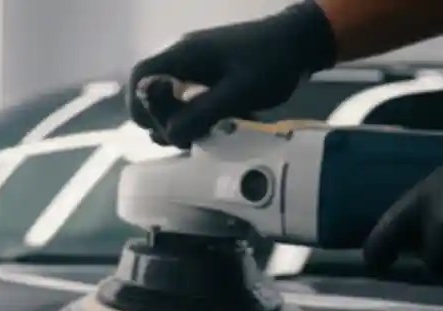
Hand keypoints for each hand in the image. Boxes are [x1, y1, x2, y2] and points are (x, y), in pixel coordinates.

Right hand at [127, 1, 335, 148]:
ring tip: (205, 135)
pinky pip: (188, 99)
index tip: (161, 129)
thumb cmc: (271, 63)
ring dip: (179, 122)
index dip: (141, 107)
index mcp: (183, 56)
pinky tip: (216, 126)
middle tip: (189, 137)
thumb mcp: (237, 93)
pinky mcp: (209, 75)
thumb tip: (167, 135)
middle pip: (150, 93)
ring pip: (169, 100)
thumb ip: (199, 113)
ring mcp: (195, 66)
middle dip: (162, 121)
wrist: (302, 41)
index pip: (140, 79)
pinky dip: (195, 116)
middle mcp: (183, 59)